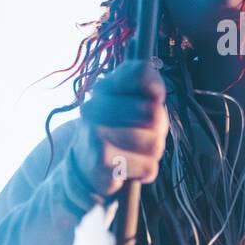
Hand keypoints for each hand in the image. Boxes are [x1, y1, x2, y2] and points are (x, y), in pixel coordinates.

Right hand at [70, 60, 168, 198]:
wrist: (86, 165)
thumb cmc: (120, 129)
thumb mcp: (136, 101)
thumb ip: (151, 88)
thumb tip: (155, 93)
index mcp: (104, 87)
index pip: (141, 73)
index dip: (156, 90)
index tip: (151, 100)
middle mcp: (93, 108)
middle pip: (154, 114)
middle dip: (157, 129)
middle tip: (143, 133)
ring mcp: (95, 136)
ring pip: (154, 144)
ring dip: (152, 152)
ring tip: (135, 151)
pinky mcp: (101, 165)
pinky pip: (148, 168)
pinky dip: (145, 171)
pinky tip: (128, 166)